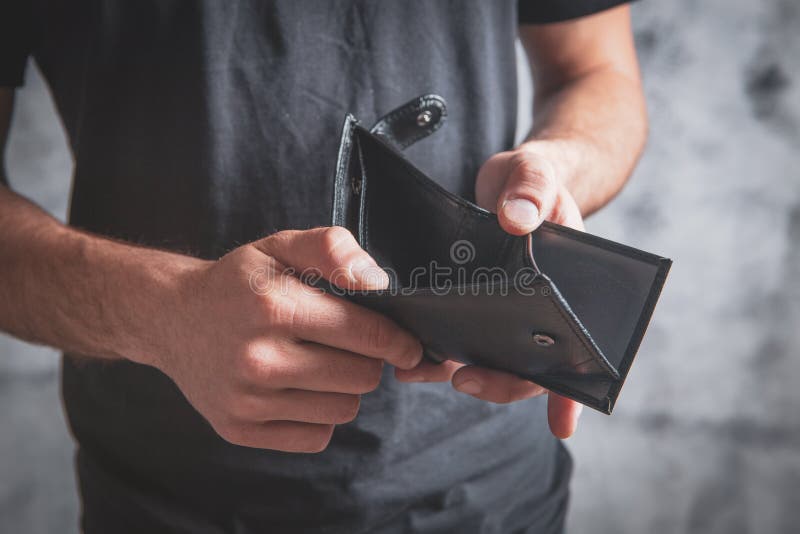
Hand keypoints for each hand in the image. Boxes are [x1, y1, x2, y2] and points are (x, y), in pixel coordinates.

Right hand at [145, 227, 421, 451]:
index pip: (366, 334)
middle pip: (362, 377)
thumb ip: (331, 248)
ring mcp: (247, 400)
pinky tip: (300, 389)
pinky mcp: (240, 430)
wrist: (172, 319)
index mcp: (274, 307)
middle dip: (368, 360)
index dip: (397, 340)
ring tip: (320, 363)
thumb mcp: (280, 247)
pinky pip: (317, 436)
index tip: (407, 344)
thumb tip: (377, 282)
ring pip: (344, 409)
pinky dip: (320, 415)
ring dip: (344, 388)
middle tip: (349, 345)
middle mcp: (259, 358)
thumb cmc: (238, 282)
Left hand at [395, 142, 583, 438]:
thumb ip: (533, 190)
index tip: (561, 425)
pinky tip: (410, 359)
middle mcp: (538, 311)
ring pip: (488, 358)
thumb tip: (519, 220)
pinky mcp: (471, 303)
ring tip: (416, 372)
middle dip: (499, 382)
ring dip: (459, 372)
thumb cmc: (537, 181)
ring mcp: (504, 310)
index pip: (572, 349)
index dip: (568, 390)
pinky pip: (458, 336)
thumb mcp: (538, 176)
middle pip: (526, 365)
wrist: (515, 178)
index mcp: (567, 291)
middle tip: (464, 381)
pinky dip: (437, 352)